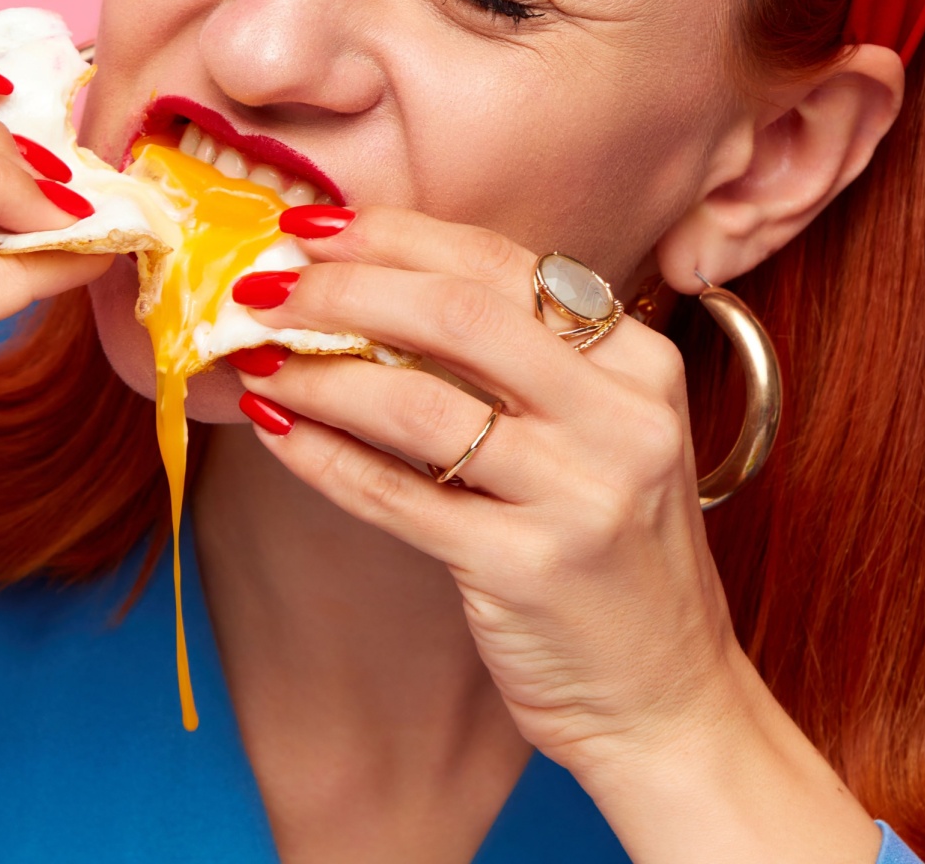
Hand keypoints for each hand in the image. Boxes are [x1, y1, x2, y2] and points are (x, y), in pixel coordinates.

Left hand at [230, 207, 885, 860]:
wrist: (668, 700)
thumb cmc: (614, 560)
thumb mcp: (603, 437)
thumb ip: (523, 364)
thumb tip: (375, 286)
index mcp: (640, 362)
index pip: (502, 262)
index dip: (393, 234)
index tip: (311, 223)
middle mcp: (621, 415)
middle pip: (456, 311)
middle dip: (341, 286)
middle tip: (262, 286)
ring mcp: (579, 492)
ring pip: (416, 400)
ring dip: (317, 371)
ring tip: (257, 359)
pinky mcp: (527, 568)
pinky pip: (394, 495)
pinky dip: (322, 456)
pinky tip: (277, 431)